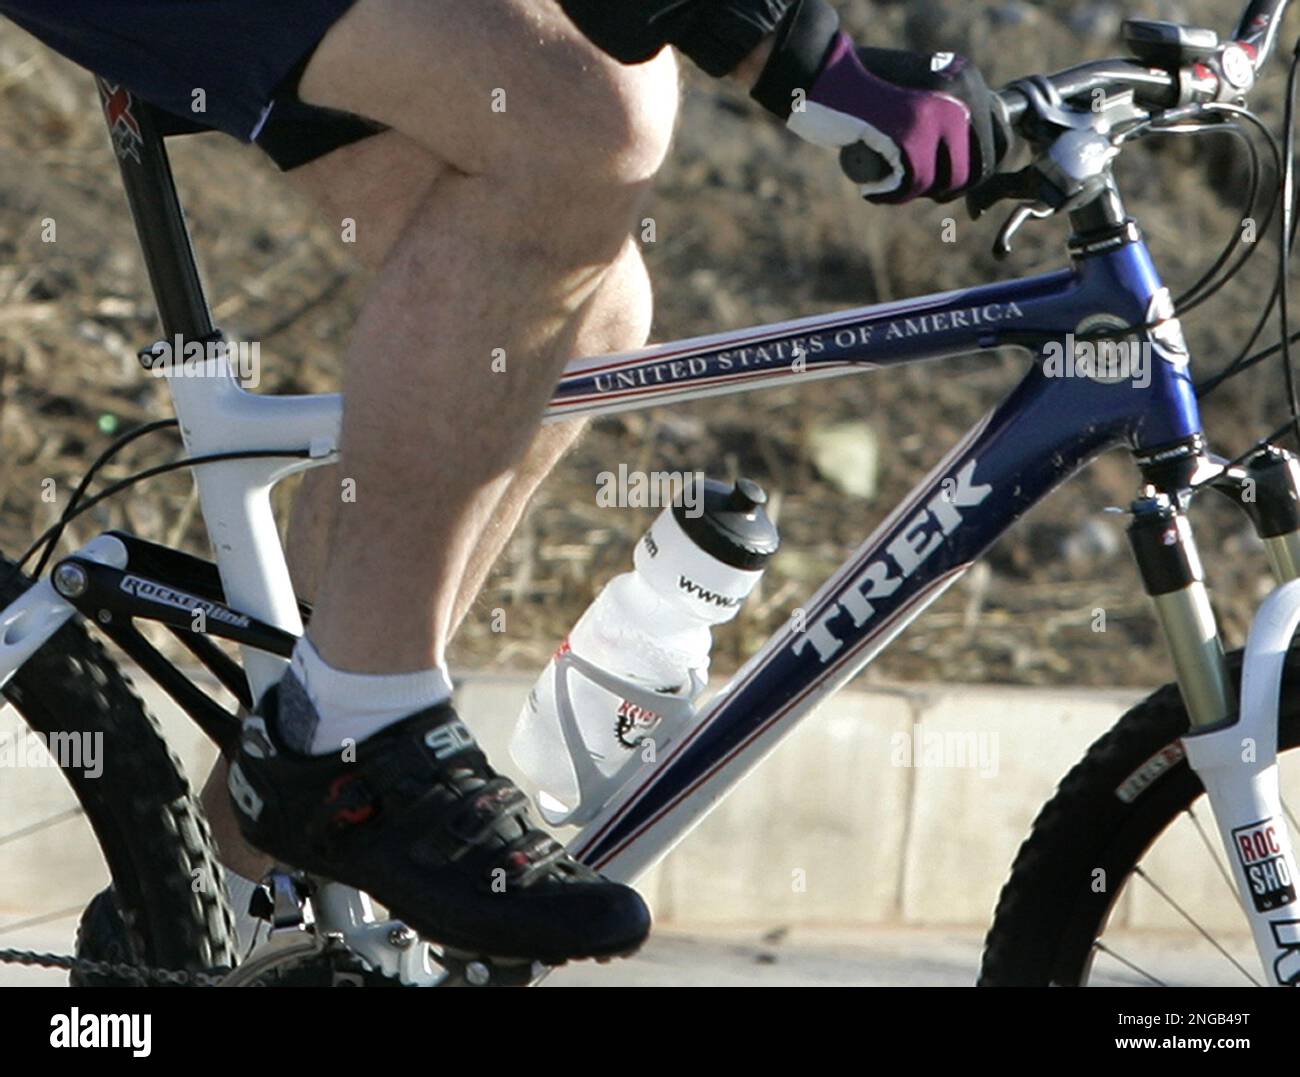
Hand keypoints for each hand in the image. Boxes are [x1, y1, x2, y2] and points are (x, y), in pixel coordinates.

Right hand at [791, 34, 1005, 203]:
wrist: (825, 76)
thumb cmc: (863, 89)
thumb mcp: (918, 93)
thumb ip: (945, 117)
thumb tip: (971, 167)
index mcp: (967, 80)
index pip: (996, 142)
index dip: (977, 175)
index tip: (950, 186)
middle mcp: (961, 94)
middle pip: (974, 169)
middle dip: (946, 190)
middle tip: (916, 188)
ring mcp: (938, 115)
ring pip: (947, 181)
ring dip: (916, 193)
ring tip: (890, 183)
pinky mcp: (911, 135)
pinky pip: (915, 184)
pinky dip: (892, 194)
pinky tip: (873, 188)